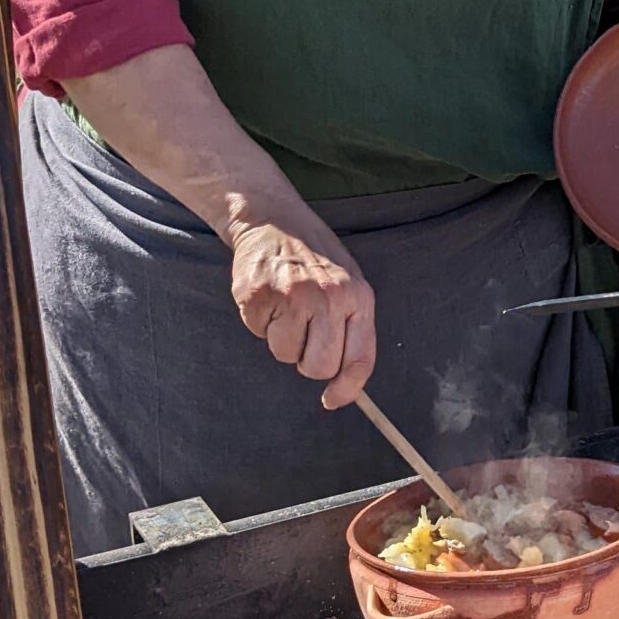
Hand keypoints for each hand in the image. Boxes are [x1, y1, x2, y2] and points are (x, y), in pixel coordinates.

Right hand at [229, 214, 376, 409]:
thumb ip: (351, 327)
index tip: (332, 400)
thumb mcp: (348, 284)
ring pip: (286, 355)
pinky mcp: (259, 295)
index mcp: (358, 297)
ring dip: (281, 339)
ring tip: (284, 308)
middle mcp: (329, 297)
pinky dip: (260, 324)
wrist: (272, 218)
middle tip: (303, 335)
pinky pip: (259, 334)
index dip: (347, 390)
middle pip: (320, 367)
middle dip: (308, 362)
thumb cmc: (315, 259)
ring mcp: (293, 296)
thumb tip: (344, 384)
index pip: (360, 360)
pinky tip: (267, 297)